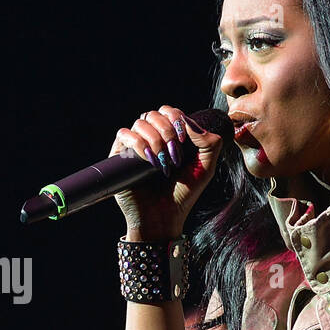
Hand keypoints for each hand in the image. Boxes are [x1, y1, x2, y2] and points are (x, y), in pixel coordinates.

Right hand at [111, 105, 223, 237]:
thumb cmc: (183, 194)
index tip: (184, 140)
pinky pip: (124, 135)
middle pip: (155, 114)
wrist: (162, 218)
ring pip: (140, 123)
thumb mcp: (206, 168)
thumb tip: (188, 122)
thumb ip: (210, 142)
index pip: (170, 112)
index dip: (177, 118)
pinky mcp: (119, 157)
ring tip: (162, 163)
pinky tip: (149, 160)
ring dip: (155, 139)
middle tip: (175, 155)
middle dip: (167, 130)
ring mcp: (135, 147)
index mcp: (170, 137)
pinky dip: (138, 143)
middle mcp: (152, 139)